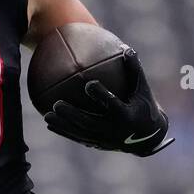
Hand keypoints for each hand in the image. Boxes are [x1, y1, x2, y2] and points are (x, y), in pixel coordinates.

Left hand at [43, 49, 173, 154]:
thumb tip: (125, 48)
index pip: (112, 104)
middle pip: (90, 123)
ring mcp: (105, 139)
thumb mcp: (142, 88)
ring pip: (81, 133)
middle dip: (73, 115)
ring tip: (47, 116)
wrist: (147, 137)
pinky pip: (79, 138)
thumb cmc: (143, 106)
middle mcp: (114, 130)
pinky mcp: (98, 145)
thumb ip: (134, 70)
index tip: (88, 83)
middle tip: (57, 104)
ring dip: (64, 126)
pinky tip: (50, 125)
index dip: (101, 94)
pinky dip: (65, 132)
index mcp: (126, 115)